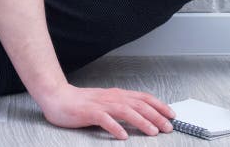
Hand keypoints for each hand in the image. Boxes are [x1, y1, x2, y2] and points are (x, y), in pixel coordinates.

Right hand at [36, 84, 174, 139]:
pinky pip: (104, 120)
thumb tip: (141, 115)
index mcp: (117, 95)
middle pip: (138, 104)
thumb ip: (122, 106)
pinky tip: (123, 136)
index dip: (159, 105)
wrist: (58, 97)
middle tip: (168, 127)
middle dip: (156, 115)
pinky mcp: (89, 112)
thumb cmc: (82, 103)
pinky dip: (115, 127)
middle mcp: (112, 97)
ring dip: (141, 121)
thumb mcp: (106, 102)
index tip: (172, 115)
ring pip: (125, 111)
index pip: (143, 98)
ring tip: (152, 131)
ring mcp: (101, 104)